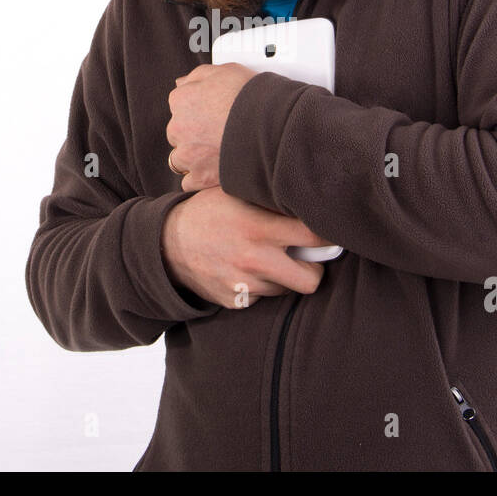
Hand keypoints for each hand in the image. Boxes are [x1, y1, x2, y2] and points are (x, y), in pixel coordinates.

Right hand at [161, 186, 331, 308]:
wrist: (167, 244)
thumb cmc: (209, 211)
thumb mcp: (237, 194)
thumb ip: (271, 200)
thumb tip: (311, 197)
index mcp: (258, 227)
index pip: (314, 236)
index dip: (327, 234)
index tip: (329, 231)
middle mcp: (254, 260)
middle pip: (311, 280)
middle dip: (313, 269)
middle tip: (305, 256)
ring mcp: (244, 285)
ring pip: (286, 289)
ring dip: (283, 276)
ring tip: (267, 256)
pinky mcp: (236, 301)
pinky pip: (263, 297)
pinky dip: (261, 286)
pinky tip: (247, 268)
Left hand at [166, 62, 255, 191]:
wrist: (272, 128)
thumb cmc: (252, 97)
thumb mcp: (226, 71)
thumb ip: (198, 76)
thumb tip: (182, 84)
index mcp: (182, 100)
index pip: (179, 104)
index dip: (198, 108)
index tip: (212, 112)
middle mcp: (178, 128)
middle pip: (178, 132)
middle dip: (193, 133)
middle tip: (218, 132)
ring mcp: (188, 155)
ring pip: (180, 159)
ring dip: (194, 157)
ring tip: (218, 153)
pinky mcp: (200, 178)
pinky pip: (189, 182)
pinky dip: (200, 178)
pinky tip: (216, 170)